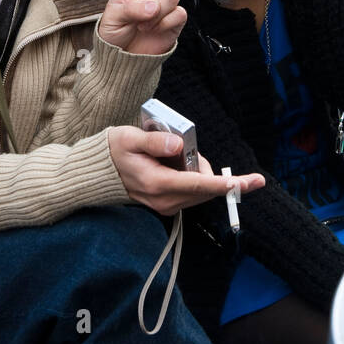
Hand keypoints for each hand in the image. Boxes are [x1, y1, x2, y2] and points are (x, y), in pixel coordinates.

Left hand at [100, 0, 198, 55]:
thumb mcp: (115, 17)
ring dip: (157, 12)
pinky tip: (153, 31)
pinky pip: (177, 15)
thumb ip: (135, 8)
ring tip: (144, 24)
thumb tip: (156, 7)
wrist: (126, 57)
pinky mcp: (177, 18)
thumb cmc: (115, 31)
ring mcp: (167, 1)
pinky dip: (163, 25)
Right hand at [107, 125, 265, 215]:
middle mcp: (165, 200)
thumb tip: (179, 144)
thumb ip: (155, 141)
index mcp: (157, 183)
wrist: (99, 173)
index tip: (245, 182)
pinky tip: (176, 164)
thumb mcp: (130, 138)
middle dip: (207, 168)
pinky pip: (193, 191)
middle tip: (183, 147)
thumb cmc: (115, 151)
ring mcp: (167, 205)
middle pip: (205, 187)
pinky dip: (193, 177)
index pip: (198, 185)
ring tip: (173, 154)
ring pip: (201, 190)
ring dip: (200, 172)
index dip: (224, 183)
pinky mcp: (169, 204)